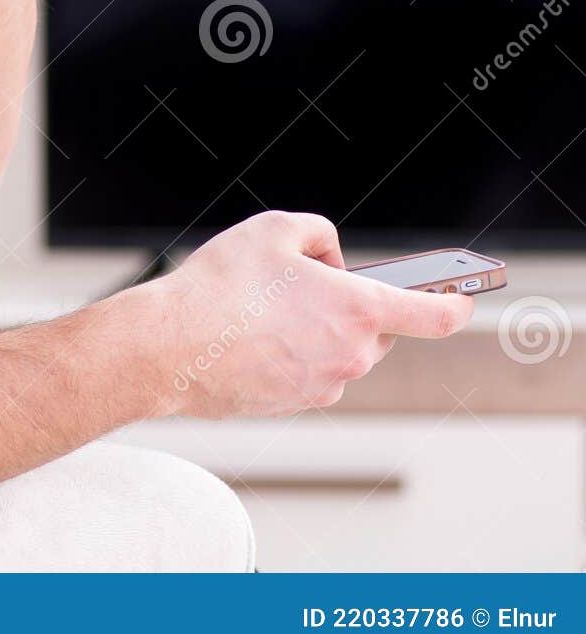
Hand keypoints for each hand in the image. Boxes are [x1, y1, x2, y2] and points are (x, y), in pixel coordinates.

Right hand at [142, 211, 474, 418]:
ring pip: (336, 353)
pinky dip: (286, 354)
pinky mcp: (292, 405)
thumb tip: (330, 260)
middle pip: (375, 331)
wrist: (170, 347)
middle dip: (350, 308)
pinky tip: (246, 335)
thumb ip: (319, 233)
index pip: (434, 314)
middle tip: (302, 285)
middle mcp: (351, 355)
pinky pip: (305, 373)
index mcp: (358, 310)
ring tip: (258, 309)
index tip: (462, 297)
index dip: (454, 302)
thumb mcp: (273, 228)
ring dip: (313, 331)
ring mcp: (322, 386)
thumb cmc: (221, 286)